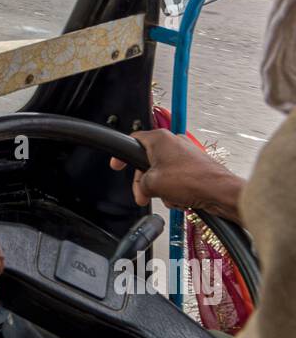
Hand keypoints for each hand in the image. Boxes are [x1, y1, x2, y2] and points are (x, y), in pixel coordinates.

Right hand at [110, 129, 243, 220]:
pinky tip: (179, 198)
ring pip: (161, 172)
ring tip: (167, 197)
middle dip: (144, 181)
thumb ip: (140, 184)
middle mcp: (173, 143)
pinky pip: (175, 178)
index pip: (133, 141)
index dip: (122, 156)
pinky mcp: (194, 167)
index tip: (117, 164)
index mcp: (160, 139)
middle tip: (142, 194)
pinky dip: (173, 189)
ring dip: (160, 188)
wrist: (219, 192)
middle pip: (147, 161)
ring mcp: (185, 154)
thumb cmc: (192, 180)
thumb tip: (142, 189)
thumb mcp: (153, 183)